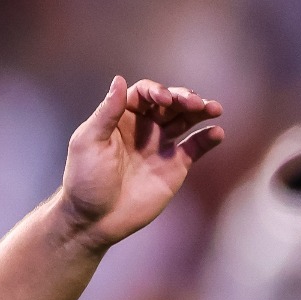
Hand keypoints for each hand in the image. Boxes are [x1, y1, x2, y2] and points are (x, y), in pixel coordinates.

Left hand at [59, 77, 223, 248]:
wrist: (95, 220)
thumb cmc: (85, 181)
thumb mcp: (88, 142)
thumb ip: (106, 112)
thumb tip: (119, 79)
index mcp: (121, 118)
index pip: (145, 93)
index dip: (157, 90)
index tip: (164, 99)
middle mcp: (144, 127)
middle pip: (170, 102)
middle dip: (184, 97)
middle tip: (195, 103)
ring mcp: (161, 145)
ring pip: (187, 120)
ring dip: (201, 111)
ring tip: (213, 109)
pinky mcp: (176, 165)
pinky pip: (197, 146)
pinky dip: (208, 138)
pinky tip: (216, 134)